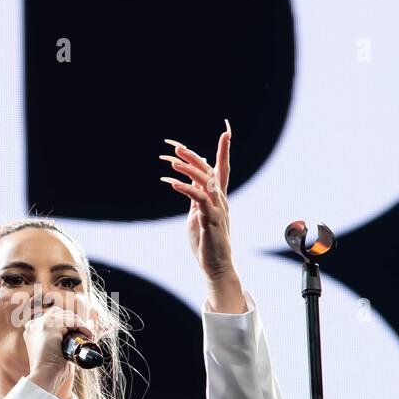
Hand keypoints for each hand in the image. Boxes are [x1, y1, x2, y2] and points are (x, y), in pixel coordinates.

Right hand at [22, 301, 98, 393]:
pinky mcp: (50, 326)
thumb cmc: (52, 370)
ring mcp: (41, 323)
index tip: (78, 335)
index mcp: (32, 330)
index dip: (68, 324)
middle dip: (75, 323)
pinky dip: (83, 327)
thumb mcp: (57, 352)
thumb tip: (80, 337)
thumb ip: (63, 343)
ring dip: (80, 325)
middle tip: (84, 336)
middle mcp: (34, 324)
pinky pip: (72, 320)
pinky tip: (87, 335)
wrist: (45, 377)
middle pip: (61, 314)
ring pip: (67, 316)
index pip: (54, 318)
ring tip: (87, 337)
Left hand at [159, 119, 235, 281]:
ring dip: (188, 170)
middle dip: (194, 157)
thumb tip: (191, 181)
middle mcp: (221, 200)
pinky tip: (172, 183)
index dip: (223, 151)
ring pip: (205, 182)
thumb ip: (196, 198)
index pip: (223, 170)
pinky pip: (198, 199)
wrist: (217, 266)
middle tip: (176, 147)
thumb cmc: (207, 242)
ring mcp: (217, 209)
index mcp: (218, 198)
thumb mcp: (198, 215)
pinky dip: (185, 189)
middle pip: (210, 171)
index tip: (226, 132)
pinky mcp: (211, 220)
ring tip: (172, 162)